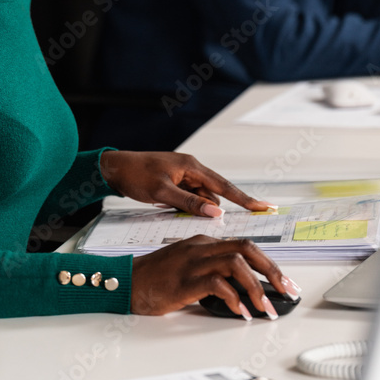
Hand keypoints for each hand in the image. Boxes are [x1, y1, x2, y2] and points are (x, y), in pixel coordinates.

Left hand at [99, 150, 275, 215]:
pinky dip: (185, 207)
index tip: (264, 207)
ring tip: (168, 205)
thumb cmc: (137, 175)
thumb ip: (190, 202)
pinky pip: (189, 199)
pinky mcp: (176, 184)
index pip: (224, 186)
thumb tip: (216, 213)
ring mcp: (183, 177)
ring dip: (194, 209)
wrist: (115, 168)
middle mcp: (191, 170)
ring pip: (200, 199)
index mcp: (192, 167)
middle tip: (188, 212)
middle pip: (212, 195)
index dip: (245, 199)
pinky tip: (170, 208)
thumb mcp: (162, 191)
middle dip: (208, 209)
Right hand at [130, 234, 300, 317]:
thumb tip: (240, 291)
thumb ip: (212, 272)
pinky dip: (233, 298)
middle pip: (246, 248)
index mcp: (203, 242)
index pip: (244, 245)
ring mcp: (193, 261)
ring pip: (236, 262)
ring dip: (256, 286)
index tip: (283, 281)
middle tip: (286, 290)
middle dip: (271, 269)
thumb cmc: (156, 278)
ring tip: (265, 307)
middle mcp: (201, 247)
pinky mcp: (184, 279)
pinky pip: (216, 283)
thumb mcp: (188, 269)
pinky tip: (240, 311)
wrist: (127, 280)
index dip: (268, 263)